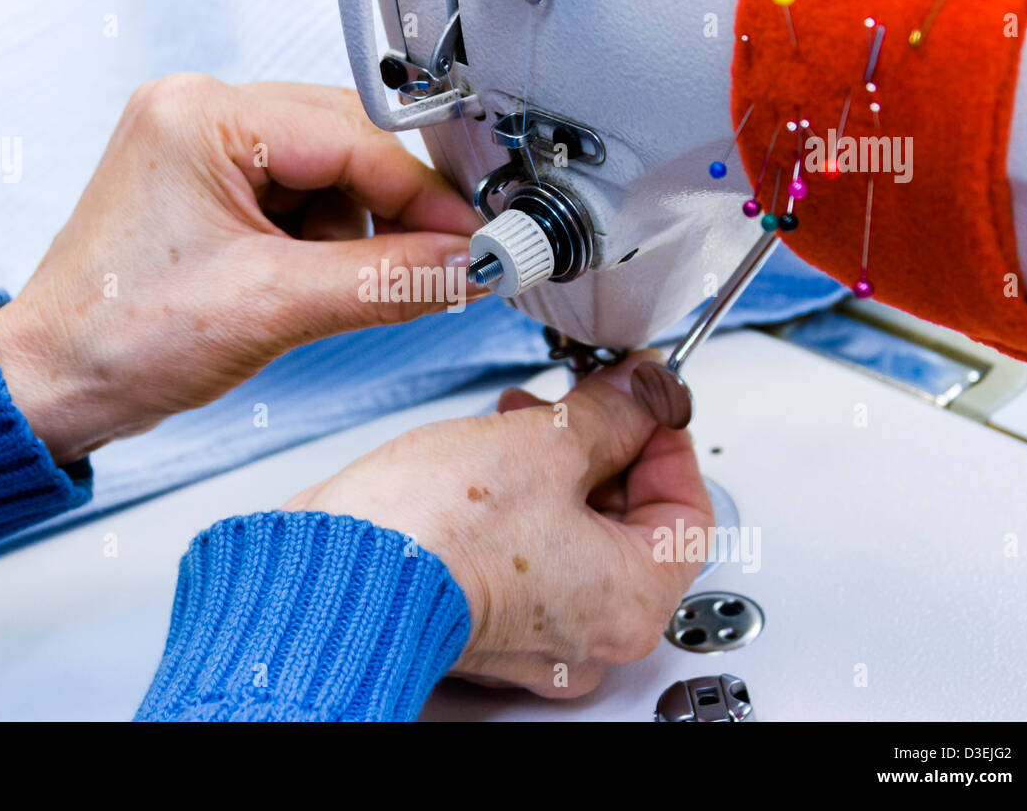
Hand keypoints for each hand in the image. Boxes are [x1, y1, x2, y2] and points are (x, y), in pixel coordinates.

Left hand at [0, 75, 483, 462]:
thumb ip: (388, 281)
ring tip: (324, 292)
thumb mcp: (274, 307)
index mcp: (202, 116)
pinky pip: (298, 199)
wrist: (51, 384)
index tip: (475, 240)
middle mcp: (199, 114)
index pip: (354, 139)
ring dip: (355, 233)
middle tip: (441, 265)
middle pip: (347, 147)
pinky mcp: (206, 187)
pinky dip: (324, 244)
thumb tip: (469, 266)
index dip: (424, 196)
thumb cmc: (116, 339)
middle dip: (392, 214)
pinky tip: (305, 286)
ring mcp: (200, 148)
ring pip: (329, 175)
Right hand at [285, 353, 714, 697]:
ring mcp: (534, 635)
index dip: (668, 441)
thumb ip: (610, 411)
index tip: (645, 400)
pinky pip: (530, 559)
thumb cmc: (432, 534)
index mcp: (630, 604)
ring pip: (577, 538)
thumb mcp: (545, 442)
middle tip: (584, 402)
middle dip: (608, 449)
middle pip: (633, 526)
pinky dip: (523, 507)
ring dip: (561, 471)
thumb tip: (641, 390)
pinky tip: (491, 462)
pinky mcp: (485, 620)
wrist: (337, 567)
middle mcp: (589, 636)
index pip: (689, 513)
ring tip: (525, 422)